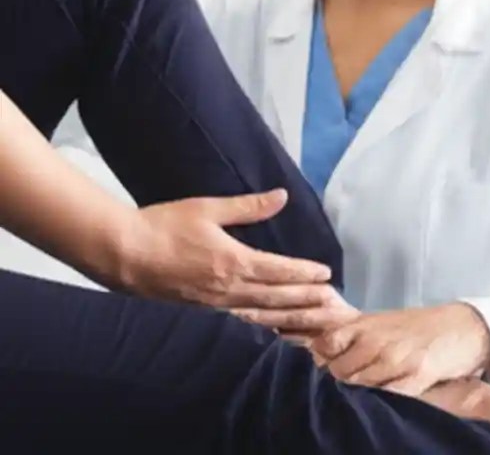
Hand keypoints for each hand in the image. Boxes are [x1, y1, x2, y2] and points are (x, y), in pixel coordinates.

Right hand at [117, 189, 350, 328]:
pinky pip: (239, 322)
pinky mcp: (199, 312)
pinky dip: (261, 325)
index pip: (279, 270)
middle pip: (277, 297)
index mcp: (233, 262)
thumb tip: (281, 196)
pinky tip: (272, 329)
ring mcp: (213, 304)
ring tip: (312, 320)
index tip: (325, 274)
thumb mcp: (207, 209)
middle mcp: (228, 288)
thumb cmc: (163, 226)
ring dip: (290, 317)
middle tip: (332, 304)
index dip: (305, 273)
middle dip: (306, 300)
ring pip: (260, 314)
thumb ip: (247, 207)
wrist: (121, 254)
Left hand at [312, 303, 489, 396]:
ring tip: (381, 383)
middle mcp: (376, 341)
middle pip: (340, 372)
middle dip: (345, 378)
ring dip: (367, 389)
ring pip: (361, 386)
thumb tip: (318, 353)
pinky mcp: (415, 377)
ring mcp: (395, 359)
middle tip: (360, 377)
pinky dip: (388, 396)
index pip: (325, 345)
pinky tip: (396, 389)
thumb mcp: (383, 322)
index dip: (326, 357)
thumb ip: (354, 335)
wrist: (465, 327)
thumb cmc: (421, 326)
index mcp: (366, 325)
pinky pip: (388, 396)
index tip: (334, 362)